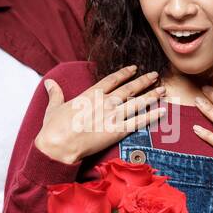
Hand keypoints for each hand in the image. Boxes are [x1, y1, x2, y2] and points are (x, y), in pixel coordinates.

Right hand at [34, 65, 167, 165]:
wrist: (59, 144)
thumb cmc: (54, 128)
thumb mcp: (54, 107)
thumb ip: (56, 93)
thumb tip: (49, 82)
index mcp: (90, 94)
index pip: (112, 80)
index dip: (124, 73)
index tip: (133, 68)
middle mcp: (105, 102)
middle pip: (129, 88)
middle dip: (144, 81)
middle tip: (155, 75)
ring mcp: (112, 116)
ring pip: (137, 102)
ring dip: (151, 95)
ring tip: (163, 90)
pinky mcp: (117, 131)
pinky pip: (139, 122)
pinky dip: (151, 116)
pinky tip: (162, 111)